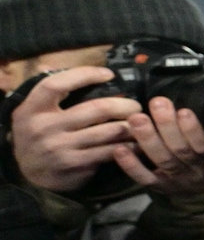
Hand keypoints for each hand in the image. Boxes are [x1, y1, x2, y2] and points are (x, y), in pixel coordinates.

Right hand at [9, 68, 141, 191]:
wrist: (25, 173)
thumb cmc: (36, 134)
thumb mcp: (31, 112)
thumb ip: (50, 91)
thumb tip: (70, 65)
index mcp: (31, 108)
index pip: (57, 84)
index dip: (84, 74)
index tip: (108, 74)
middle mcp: (44, 127)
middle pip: (96, 108)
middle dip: (125, 105)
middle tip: (136, 107)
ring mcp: (59, 147)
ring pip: (108, 131)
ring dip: (131, 126)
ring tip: (142, 123)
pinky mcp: (74, 164)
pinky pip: (108, 152)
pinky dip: (128, 146)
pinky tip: (138, 143)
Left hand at [113, 96, 203, 194]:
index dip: (194, 130)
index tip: (184, 110)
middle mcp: (200, 172)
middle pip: (181, 150)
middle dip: (166, 126)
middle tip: (156, 103)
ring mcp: (179, 180)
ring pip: (162, 160)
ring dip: (147, 139)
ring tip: (136, 119)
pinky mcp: (163, 186)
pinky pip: (145, 178)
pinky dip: (131, 166)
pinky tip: (119, 150)